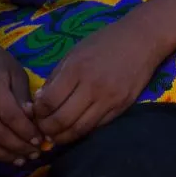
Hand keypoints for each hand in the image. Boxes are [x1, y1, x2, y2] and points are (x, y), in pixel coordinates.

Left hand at [31, 18, 164, 146]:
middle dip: (47, 129)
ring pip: (80, 129)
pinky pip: (97, 127)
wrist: (141, 40)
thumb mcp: (74, 52)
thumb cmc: (104, 42)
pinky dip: (82, 132)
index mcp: (76, 69)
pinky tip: (74, 129)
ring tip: (55, 134)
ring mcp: (109, 100)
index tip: (34, 113)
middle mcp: (92, 87)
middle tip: (41, 128)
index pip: (50, 101)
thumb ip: (56, 76)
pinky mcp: (121, 108)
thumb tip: (40, 101)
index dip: (38, 112)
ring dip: (63, 136)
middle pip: (62, 120)